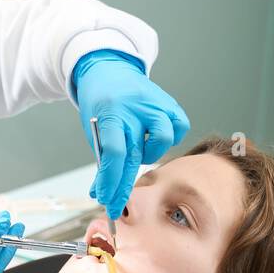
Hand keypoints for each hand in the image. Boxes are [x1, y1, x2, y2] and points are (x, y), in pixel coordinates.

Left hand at [73, 50, 189, 219]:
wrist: (110, 69)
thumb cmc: (101, 104)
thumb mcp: (94, 128)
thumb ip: (102, 158)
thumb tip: (102, 193)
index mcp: (111, 113)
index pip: (114, 153)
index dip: (111, 181)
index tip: (106, 200)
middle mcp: (136, 108)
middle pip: (135, 155)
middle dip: (123, 185)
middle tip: (114, 202)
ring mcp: (156, 104)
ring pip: (164, 140)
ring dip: (149, 154)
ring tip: (138, 148)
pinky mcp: (170, 103)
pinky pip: (179, 128)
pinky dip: (169, 139)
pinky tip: (154, 137)